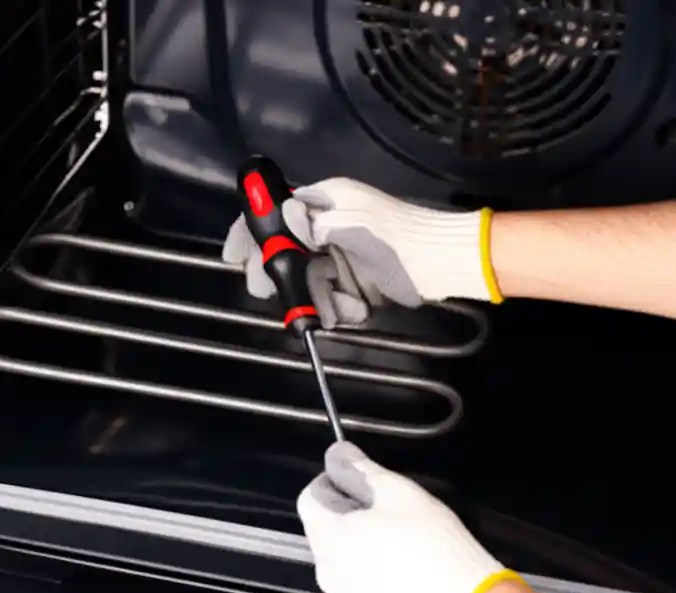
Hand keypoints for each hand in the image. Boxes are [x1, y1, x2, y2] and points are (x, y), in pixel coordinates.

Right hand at [222, 179, 499, 326]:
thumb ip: (311, 225)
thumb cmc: (399, 240)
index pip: (275, 211)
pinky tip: (359, 308)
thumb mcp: (351, 226)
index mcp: (326, 202)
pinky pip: (331, 295)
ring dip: (318, 298)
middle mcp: (328, 225)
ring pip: (308, 279)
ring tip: (341, 308)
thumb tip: (282, 218)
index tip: (233, 256)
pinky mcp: (354, 279)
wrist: (442, 264)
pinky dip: (341, 306)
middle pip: (287, 252)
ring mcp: (341, 253)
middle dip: (283, 275)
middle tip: (270, 291)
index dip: (250, 232)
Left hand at [297, 442, 523, 592]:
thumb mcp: (398, 492)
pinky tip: (406, 571)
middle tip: (392, 512)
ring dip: (359, 544)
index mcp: (328, 537)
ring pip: (340, 558)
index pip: (310, 498)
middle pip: (324, 529)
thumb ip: (360, 469)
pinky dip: (371, 572)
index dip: (335, 483)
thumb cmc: (431, 544)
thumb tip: (336, 455)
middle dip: (349, 515)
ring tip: (402, 542)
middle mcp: (326, 571)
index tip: (367, 484)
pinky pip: (357, 585)